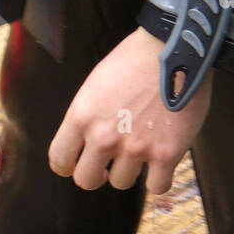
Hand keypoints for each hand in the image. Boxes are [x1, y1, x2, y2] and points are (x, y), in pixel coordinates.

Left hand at [48, 27, 212, 194]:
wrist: (175, 47)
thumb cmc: (135, 59)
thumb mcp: (95, 85)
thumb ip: (87, 116)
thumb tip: (85, 141)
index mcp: (81, 116)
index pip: (59, 159)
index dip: (66, 167)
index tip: (74, 166)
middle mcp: (103, 136)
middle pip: (87, 180)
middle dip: (96, 175)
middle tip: (107, 167)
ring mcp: (135, 147)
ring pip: (122, 183)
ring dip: (129, 172)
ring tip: (139, 154)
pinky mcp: (167, 153)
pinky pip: (157, 187)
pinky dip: (158, 180)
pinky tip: (160, 166)